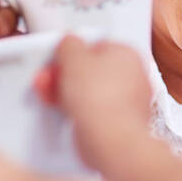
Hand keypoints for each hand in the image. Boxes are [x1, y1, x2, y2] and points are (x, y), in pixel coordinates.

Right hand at [32, 35, 158, 174]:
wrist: (109, 137)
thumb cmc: (100, 96)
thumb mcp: (73, 57)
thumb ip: (69, 44)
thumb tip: (69, 42)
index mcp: (128, 53)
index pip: (98, 44)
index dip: (74, 51)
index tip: (58, 56)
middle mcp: (133, 76)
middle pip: (92, 70)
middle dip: (65, 73)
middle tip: (47, 77)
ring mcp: (127, 101)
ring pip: (91, 91)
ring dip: (67, 91)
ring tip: (47, 93)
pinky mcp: (118, 122)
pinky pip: (93, 111)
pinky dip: (77, 110)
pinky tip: (62, 111)